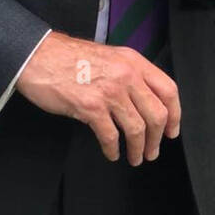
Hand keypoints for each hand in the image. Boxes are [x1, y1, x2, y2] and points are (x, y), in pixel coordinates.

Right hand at [15, 31, 179, 164]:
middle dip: (157, 138)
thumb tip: (145, 102)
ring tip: (135, 157)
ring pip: (137, 128)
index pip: (168, 90)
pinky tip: (112, 153)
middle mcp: (126, 75)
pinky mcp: (90, 107)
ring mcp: (109, 91)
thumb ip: (130, 75)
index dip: (175, 114)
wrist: (38, 56)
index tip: (172, 131)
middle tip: (152, 151)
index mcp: (134, 62)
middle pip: (157, 114)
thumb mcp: (111, 57)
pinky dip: (113, 149)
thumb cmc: (71, 58)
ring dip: (138, 148)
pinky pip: (110, 135)